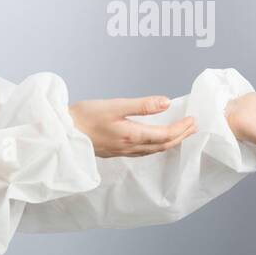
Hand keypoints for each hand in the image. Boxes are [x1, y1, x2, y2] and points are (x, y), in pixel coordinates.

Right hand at [69, 96, 195, 157]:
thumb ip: (142, 105)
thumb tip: (166, 102)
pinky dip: (156, 146)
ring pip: (154, 150)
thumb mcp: (115, 105)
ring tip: (181, 133)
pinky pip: (143, 152)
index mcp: (132, 135)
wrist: (61, 132)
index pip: (165, 135)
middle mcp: (130, 147)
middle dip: (181, 136)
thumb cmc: (84, 116)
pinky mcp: (115, 151)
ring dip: (170, 142)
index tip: (192, 120)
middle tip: (193, 127)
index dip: (181, 128)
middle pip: (163, 145)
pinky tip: (155, 140)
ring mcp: (122, 152)